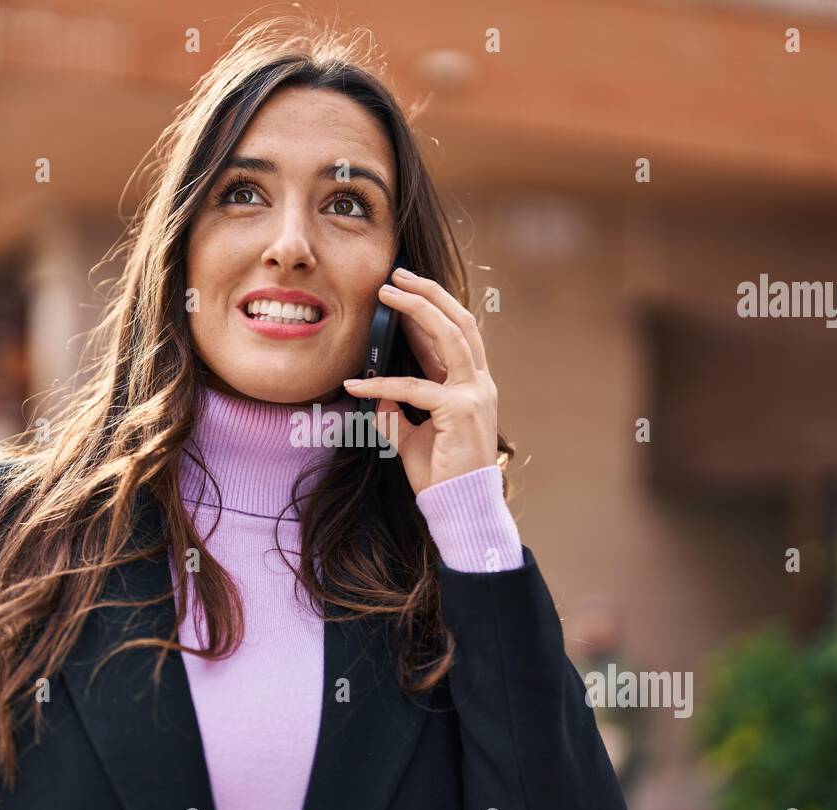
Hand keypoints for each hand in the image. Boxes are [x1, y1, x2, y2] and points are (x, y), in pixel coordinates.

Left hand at [343, 267, 499, 494]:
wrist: (459, 508)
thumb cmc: (440, 475)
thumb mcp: (411, 436)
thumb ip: (397, 410)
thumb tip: (376, 390)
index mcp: (472, 387)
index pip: (452, 337)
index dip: (426, 311)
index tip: (400, 293)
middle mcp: (480, 385)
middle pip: (460, 322)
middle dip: (429, 293)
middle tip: (398, 275)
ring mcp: (475, 395)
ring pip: (451, 335)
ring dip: (418, 308)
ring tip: (389, 292)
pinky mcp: (460, 411)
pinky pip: (414, 388)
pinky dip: (382, 383)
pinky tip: (356, 382)